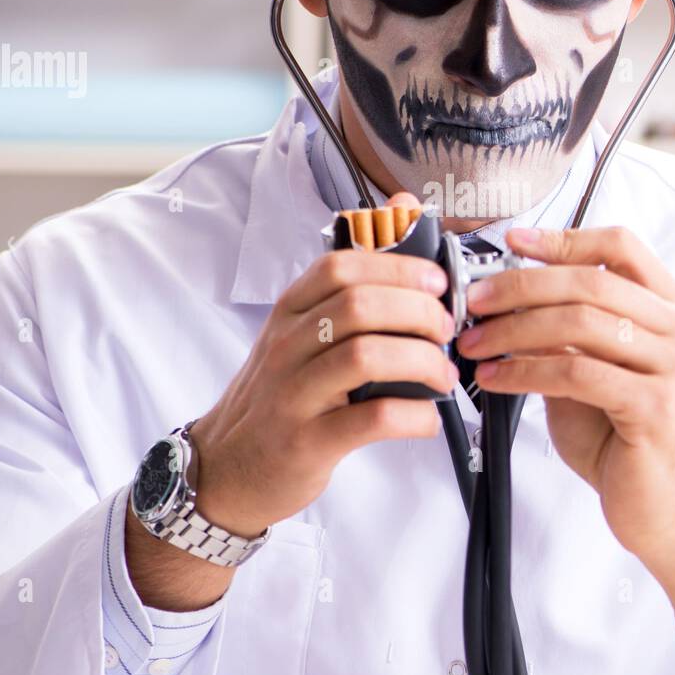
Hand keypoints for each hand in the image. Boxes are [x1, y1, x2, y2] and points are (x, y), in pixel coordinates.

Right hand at [189, 192, 455, 539]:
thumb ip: (352, 282)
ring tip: (444, 374)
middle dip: (418, 312)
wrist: (227, 467)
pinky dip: (413, 414)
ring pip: (365, 357)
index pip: (340, 267)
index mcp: (290, 312)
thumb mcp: (303, 333)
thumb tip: (404, 207)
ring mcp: (293, 394)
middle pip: (359, 307)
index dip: (397, 266)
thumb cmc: (281, 394)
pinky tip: (427, 417)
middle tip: (447, 329)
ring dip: (421, 361)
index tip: (436, 281)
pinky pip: (371, 419)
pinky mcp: (307, 441)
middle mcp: (287, 346)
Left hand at [455, 222, 674, 661]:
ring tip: (474, 345)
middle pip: (591, 281)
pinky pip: (576, 372)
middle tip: (474, 302)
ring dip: (514, 331)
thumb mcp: (593, 372)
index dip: (562, 239)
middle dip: (520, 287)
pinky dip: (524, 371)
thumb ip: (565, 333)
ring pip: (581, 323)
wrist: (662, 512)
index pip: (620, 247)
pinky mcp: (656, 406)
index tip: (512, 242)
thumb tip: (502, 299)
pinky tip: (494, 380)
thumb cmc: (625, 440)